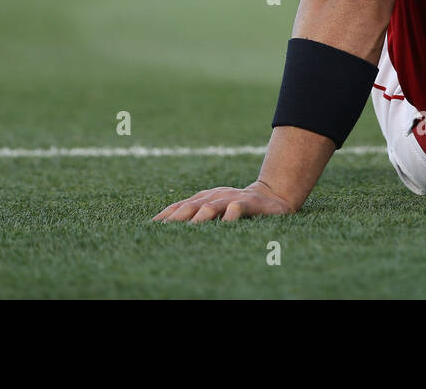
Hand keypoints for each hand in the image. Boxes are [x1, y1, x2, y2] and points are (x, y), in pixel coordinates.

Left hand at [152, 181, 294, 222]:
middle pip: (192, 205)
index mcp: (206, 197)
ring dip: (200, 216)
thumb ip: (201, 215)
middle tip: (162, 229)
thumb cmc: (241, 207)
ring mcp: (232, 197)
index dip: (166, 215)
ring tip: (190, 227)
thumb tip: (173, 230)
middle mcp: (216, 195)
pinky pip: (238, 207)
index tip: (151, 226)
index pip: (181, 205)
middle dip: (176, 217)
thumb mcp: (220, 209)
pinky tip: (226, 223)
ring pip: (212, 205)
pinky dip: (230, 215)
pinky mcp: (250, 202)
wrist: (274, 196)